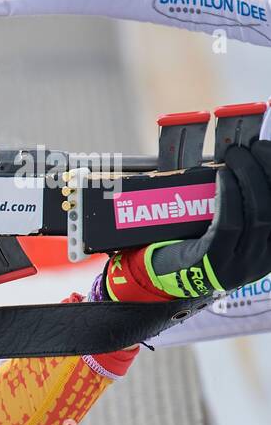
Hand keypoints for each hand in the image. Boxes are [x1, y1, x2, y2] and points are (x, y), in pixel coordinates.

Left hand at [105, 140, 270, 300]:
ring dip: (249, 177)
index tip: (268, 148)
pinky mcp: (215, 262)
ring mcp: (242, 264)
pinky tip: (223, 176)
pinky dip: (229, 196)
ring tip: (236, 156)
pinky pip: (229, 225)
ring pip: (259, 215)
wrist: (163, 276)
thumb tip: (256, 159)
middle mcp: (265, 259)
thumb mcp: (233, 226)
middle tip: (251, 148)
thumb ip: (247, 203)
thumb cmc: (199, 242)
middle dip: (267, 170)